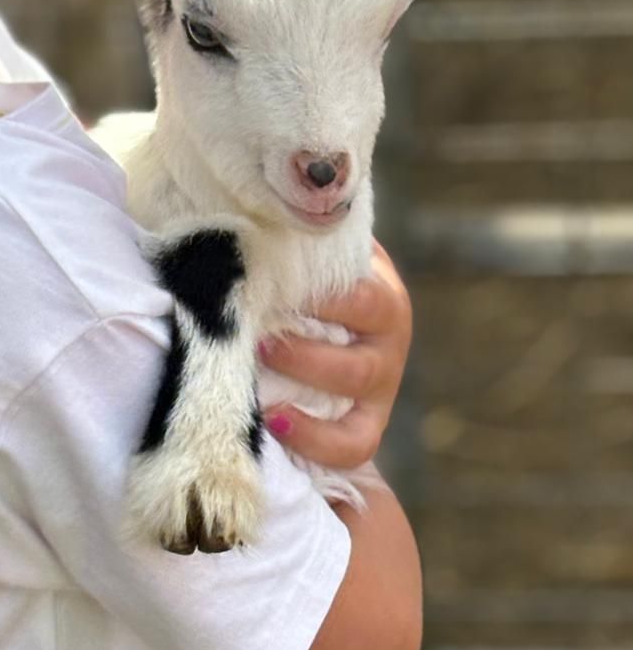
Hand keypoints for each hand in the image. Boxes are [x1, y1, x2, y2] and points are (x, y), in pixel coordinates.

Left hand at [256, 241, 411, 470]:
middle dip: (305, 348)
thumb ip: (298, 236)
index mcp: (380, 294)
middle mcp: (389, 341)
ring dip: (304, 377)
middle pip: (360, 348)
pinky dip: (315, 440)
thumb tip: (263, 204)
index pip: (360, 298)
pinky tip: (274, 421)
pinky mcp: (367, 426)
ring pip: (353, 388)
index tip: (273, 291)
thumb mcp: (314, 253)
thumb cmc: (308, 280)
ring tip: (259, 363)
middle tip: (259, 336)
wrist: (332, 328)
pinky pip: (352, 445)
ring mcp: (382, 387)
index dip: (320, 299)